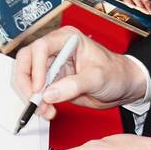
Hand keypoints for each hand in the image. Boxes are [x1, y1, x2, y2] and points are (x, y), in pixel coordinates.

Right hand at [13, 25, 145, 118]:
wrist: (123, 86)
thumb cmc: (116, 72)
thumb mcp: (98, 77)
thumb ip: (74, 85)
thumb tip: (50, 94)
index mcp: (67, 39)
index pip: (41, 47)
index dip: (36, 68)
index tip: (40, 88)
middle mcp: (56, 49)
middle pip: (27, 61)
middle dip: (27, 83)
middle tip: (34, 101)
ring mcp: (53, 66)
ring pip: (28, 77)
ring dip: (31, 96)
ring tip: (45, 111)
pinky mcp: (53, 82)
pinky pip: (36, 91)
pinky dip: (37, 103)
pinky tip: (47, 111)